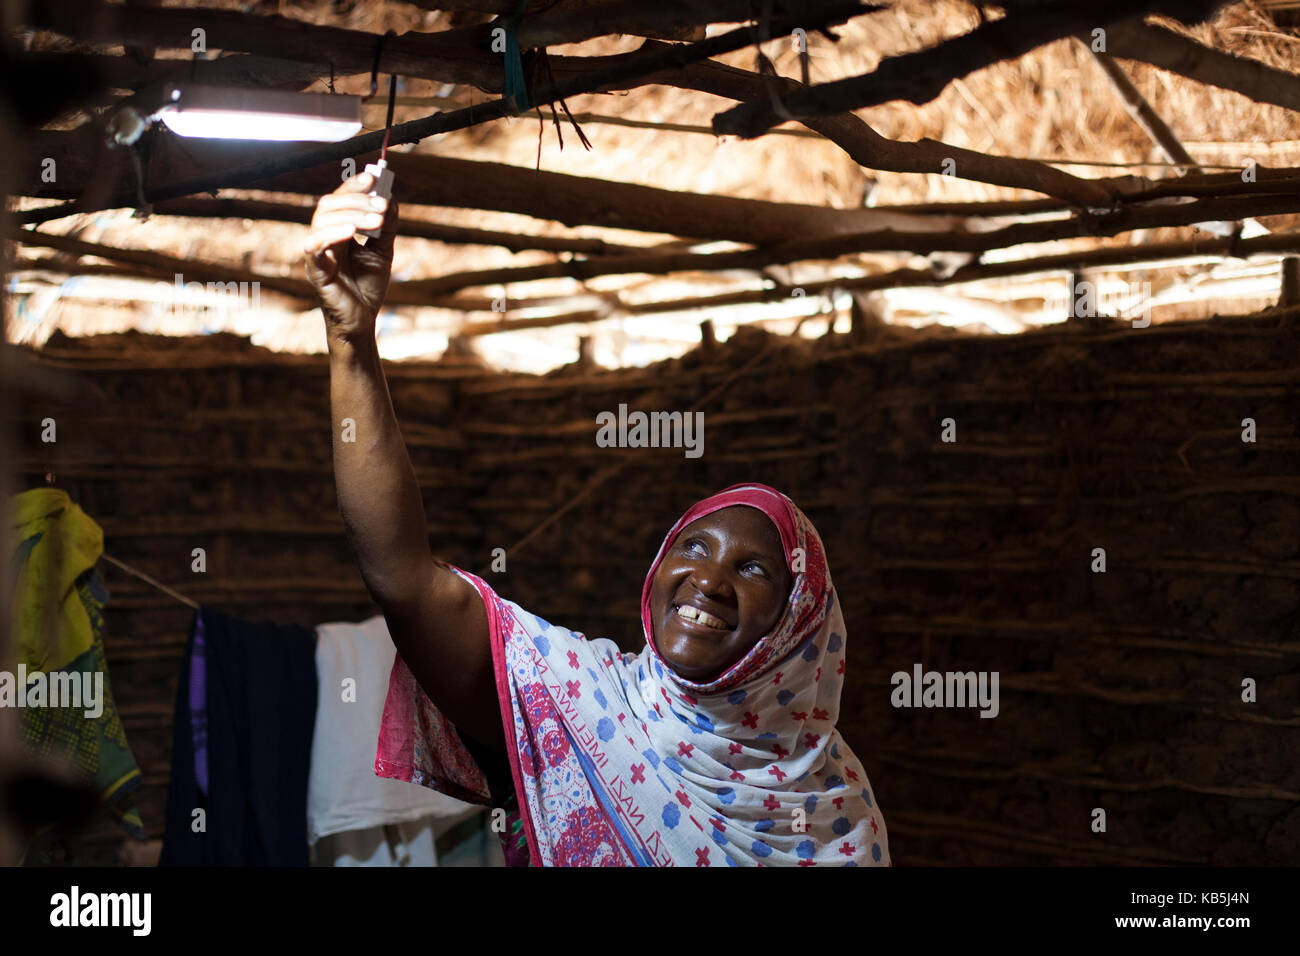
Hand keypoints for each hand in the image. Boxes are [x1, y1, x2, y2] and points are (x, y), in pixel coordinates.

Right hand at [303, 171, 398, 341]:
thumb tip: (391, 198)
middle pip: (330, 204)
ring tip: (376, 221)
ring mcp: (318, 253)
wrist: (362, 320)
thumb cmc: (367, 286)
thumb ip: (386, 226)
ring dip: (350, 215)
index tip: (373, 176)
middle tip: (382, 205)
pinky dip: (331, 234)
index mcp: (338, 229)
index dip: (354, 185)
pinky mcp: (316, 271)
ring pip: (322, 220)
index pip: (340, 198)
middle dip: (357, 200)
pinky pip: (315, 247)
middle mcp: (324, 237)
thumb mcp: (382, 250)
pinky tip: (351, 232)